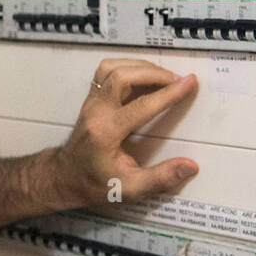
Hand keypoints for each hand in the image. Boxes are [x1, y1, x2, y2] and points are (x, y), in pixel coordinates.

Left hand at [48, 58, 198, 208]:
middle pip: (121, 76)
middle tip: (179, 80)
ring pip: (111, 68)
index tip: (188, 83)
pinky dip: (127, 68)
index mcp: (105, 133)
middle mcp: (95, 112)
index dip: (168, 93)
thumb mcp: (130, 188)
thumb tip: (190, 166)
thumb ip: (161, 177)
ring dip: (139, 67)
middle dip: (154, 74)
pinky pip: (106, 72)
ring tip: (163, 77)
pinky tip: (144, 77)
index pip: (140, 105)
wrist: (65, 177)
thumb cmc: (95, 183)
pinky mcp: (91, 100)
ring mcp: (90, 103)